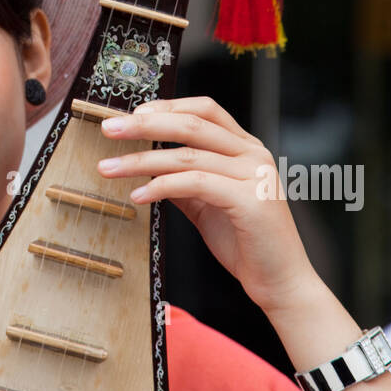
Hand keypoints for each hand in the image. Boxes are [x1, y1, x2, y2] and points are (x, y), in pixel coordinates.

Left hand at [97, 95, 315, 317]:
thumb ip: (183, 181)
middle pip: (192, 125)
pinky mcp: (250, 201)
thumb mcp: (207, 204)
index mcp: (246, 148)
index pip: (205, 110)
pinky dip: (161, 187)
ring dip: (141, 160)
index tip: (132, 113)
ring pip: (188, 155)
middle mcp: (254, 154)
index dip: (167, 106)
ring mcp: (255, 175)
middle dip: (144, 124)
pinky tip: (137, 196)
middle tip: (108, 128)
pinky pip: (196, 184)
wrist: (282, 283)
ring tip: (108, 168)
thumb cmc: (245, 243)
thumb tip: (144, 165)